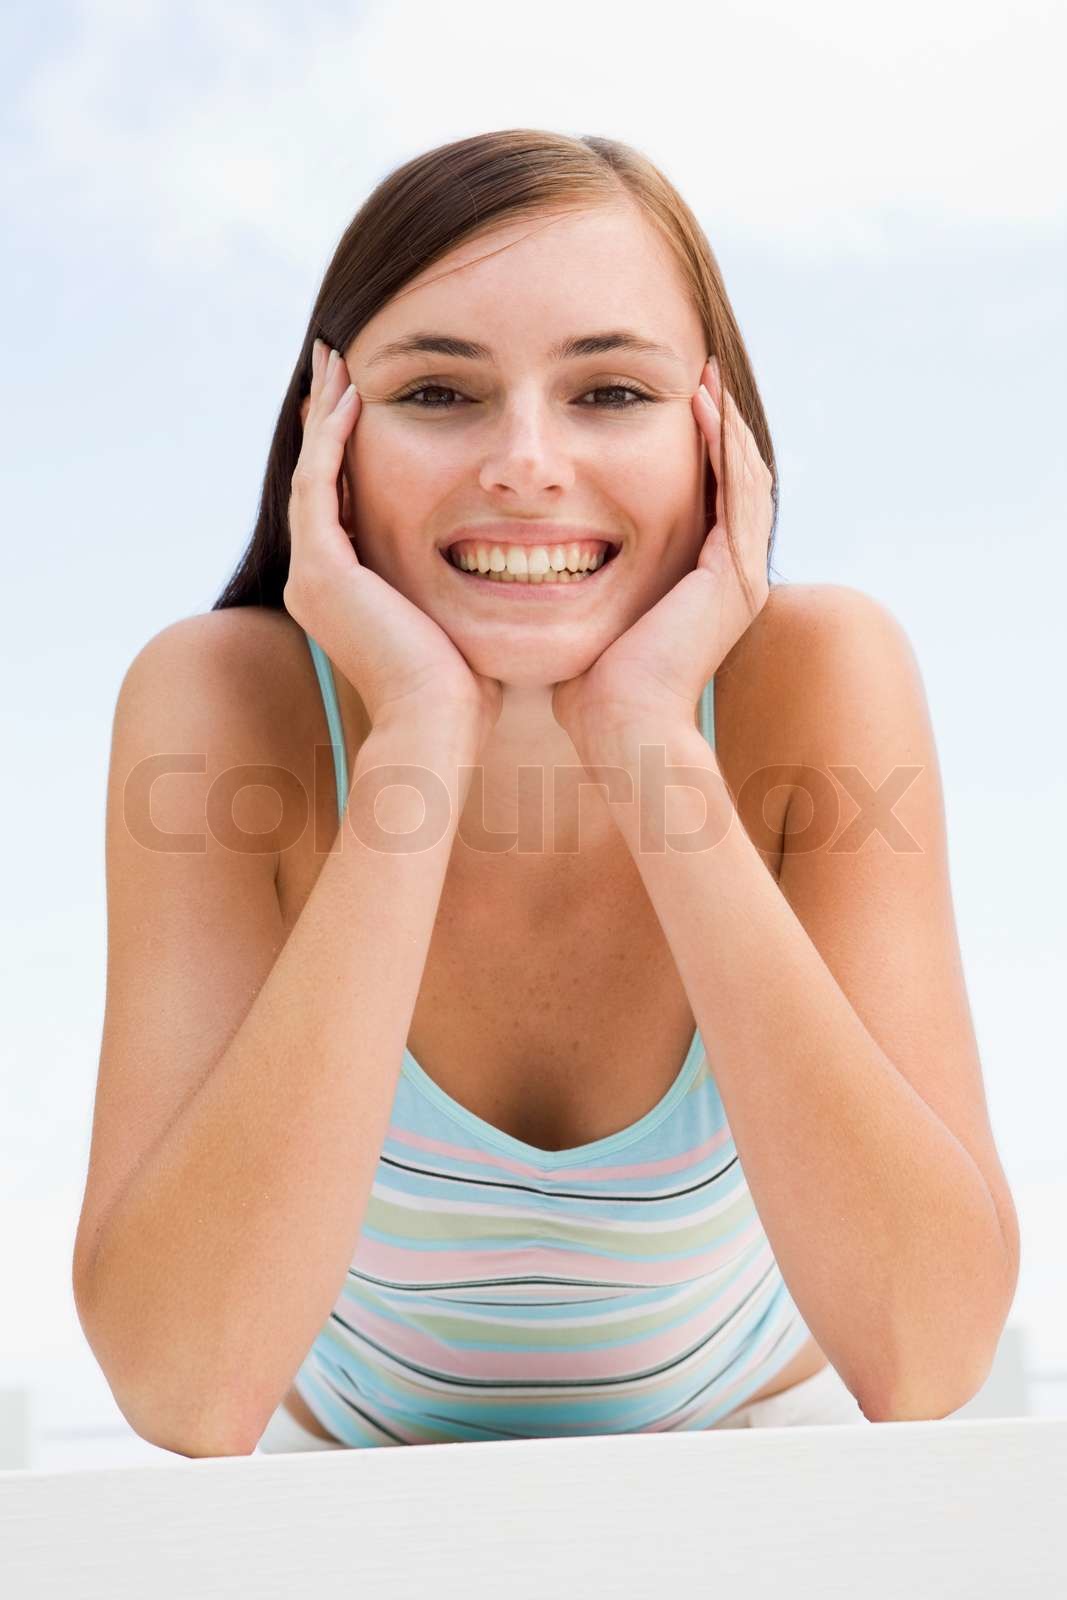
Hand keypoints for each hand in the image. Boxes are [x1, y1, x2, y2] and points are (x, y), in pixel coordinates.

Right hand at [283, 338, 502, 737]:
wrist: (438, 727)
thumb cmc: (466, 693)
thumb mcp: (461, 622)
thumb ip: (463, 589)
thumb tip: (508, 569)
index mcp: (343, 594)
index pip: (341, 503)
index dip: (350, 451)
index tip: (367, 404)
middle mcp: (315, 581)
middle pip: (318, 479)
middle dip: (328, 419)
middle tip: (337, 363)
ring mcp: (312, 575)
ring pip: (313, 472)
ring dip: (327, 414)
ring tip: (339, 362)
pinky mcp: (322, 570)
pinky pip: (321, 484)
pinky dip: (335, 440)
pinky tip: (355, 398)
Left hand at [551, 356, 772, 750]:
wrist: (621, 734)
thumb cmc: (591, 693)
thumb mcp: (585, 621)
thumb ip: (577, 589)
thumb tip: (531, 566)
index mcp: (701, 585)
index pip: (706, 499)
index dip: (693, 449)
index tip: (663, 403)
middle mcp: (731, 577)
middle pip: (735, 481)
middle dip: (716, 425)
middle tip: (693, 373)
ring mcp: (741, 576)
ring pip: (746, 477)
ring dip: (724, 423)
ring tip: (702, 377)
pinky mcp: (736, 577)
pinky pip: (739, 493)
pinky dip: (724, 447)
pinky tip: (704, 406)